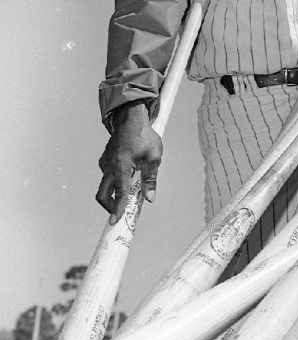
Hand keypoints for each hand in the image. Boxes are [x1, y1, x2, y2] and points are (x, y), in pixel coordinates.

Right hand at [96, 102, 162, 222]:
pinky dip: (114, 183)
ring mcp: (105, 162)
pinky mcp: (105, 159)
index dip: (118, 209)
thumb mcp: (153, 158)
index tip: (115, 221)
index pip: (119, 193)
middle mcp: (109, 166)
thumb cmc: (143, 135)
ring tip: (129, 195)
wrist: (130, 118)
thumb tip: (150, 198)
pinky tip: (127, 179)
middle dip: (110, 206)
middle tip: (120, 213)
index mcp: (121, 166)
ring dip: (114, 193)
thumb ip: (150, 179)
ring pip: (105, 185)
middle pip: (102, 194)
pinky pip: (107, 175)